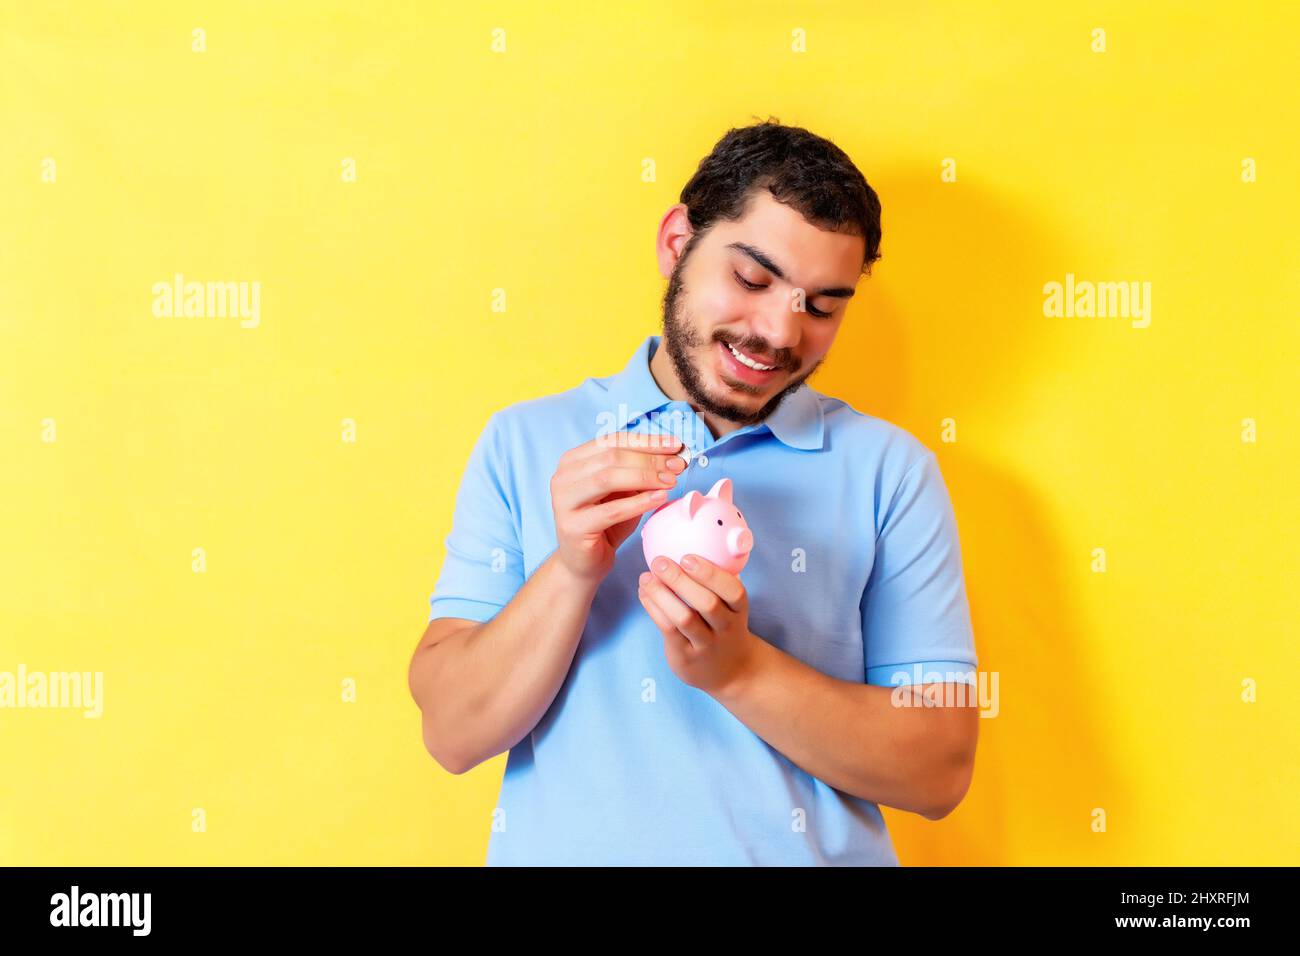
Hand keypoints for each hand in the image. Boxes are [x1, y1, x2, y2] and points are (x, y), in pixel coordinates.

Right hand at [550, 430, 686, 584]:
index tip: (676, 445)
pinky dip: (639, 502)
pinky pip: (612, 510)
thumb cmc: (605, 524)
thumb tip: (671, 456)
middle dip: (649, 459)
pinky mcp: (573, 526)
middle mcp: (563, 477)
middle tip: (677, 464)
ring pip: (608, 478)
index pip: (613, 441)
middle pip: (612, 457)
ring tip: (671, 480)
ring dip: (645, 477)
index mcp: (573, 461)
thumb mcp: (623, 491)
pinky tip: (659, 498)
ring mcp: (564, 502)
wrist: (584, 562)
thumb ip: (638, 472)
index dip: (647, 441)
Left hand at [637, 553, 757, 696]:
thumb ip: (715, 581)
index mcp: (739, 610)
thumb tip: (686, 539)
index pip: (733, 591)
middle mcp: (726, 628)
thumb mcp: (730, 605)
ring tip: (646, 577)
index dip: (711, 573)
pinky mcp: (686, 657)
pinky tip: (645, 593)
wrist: (731, 671)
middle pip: (706, 604)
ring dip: (662, 595)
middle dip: (681, 580)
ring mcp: (706, 645)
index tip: (688, 556)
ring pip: (684, 619)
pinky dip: (654, 609)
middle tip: (659, 561)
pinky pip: (668, 630)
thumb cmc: (724, 625)